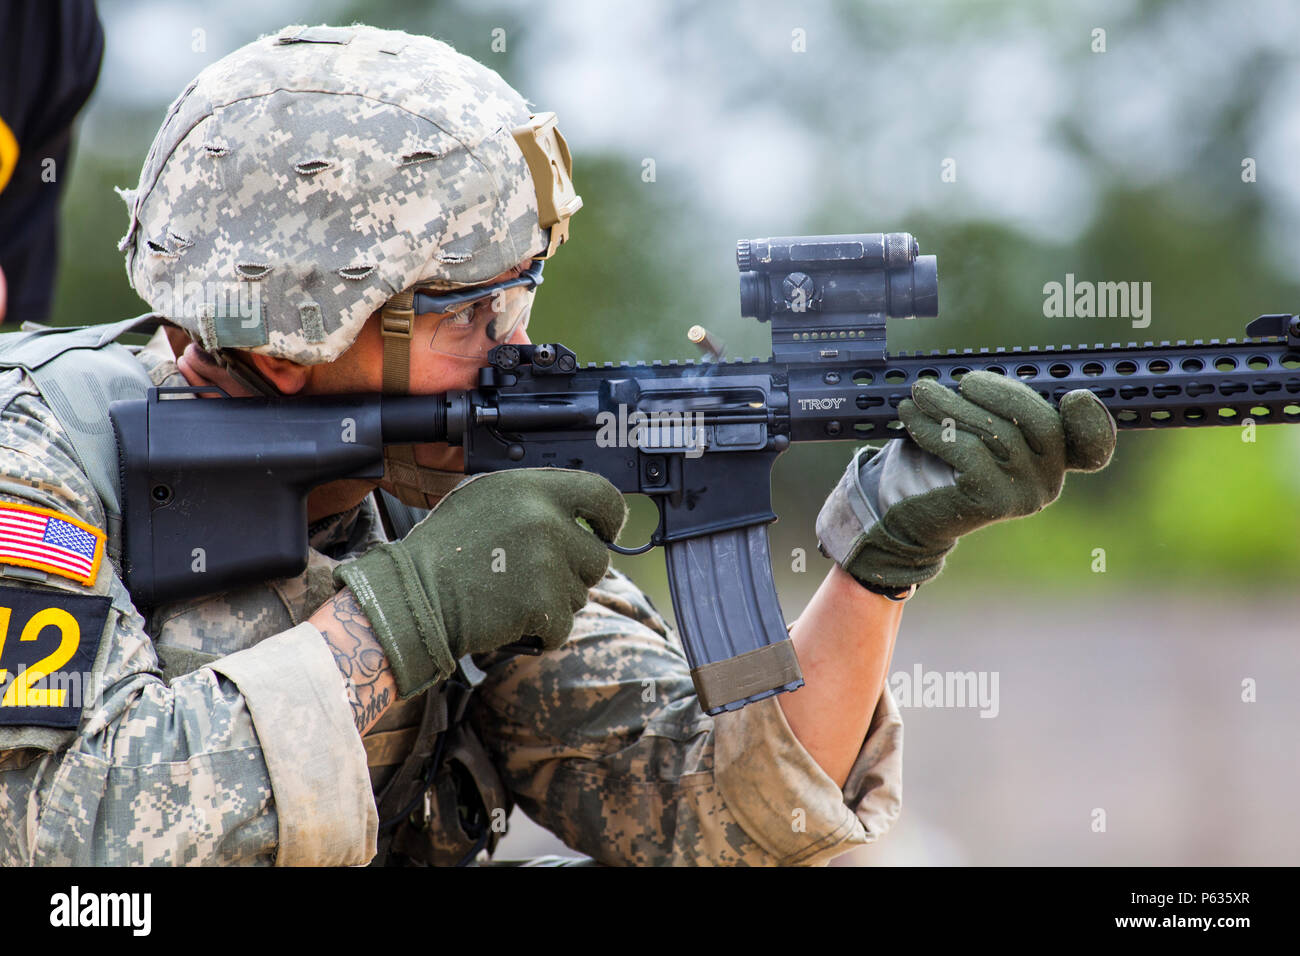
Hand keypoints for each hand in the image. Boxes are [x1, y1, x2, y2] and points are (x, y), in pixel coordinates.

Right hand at [334, 468, 626, 696]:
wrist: (415, 596)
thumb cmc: (447, 549)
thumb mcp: (486, 499)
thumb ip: (535, 501)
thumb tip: (580, 516)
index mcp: (532, 488)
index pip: (603, 496)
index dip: (611, 518)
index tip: (605, 531)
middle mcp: (545, 520)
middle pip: (597, 557)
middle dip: (574, 572)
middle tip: (533, 577)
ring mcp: (547, 563)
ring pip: (581, 594)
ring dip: (555, 601)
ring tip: (511, 594)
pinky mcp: (542, 604)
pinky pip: (563, 625)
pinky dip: (543, 631)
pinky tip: (510, 619)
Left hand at [816, 371, 1116, 591]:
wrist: (904, 512)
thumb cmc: (939, 460)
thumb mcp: (973, 428)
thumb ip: (993, 406)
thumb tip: (983, 374)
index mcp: (1054, 460)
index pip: (1092, 445)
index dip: (1093, 423)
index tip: (1076, 398)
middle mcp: (1049, 482)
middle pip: (1041, 423)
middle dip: (1000, 392)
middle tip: (962, 380)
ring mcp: (1024, 496)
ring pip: (997, 434)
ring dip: (952, 405)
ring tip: (921, 392)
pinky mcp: (992, 502)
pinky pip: (967, 451)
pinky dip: (935, 428)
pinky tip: (910, 417)